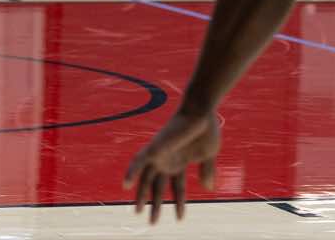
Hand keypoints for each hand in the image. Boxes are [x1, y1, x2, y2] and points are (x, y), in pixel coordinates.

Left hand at [123, 110, 220, 224]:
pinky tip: (126, 185)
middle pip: (158, 186)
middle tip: (152, 222)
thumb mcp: (208, 155)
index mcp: (180, 162)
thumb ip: (207, 171)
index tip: (180, 219)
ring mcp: (160, 155)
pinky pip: (139, 160)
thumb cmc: (206, 129)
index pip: (177, 187)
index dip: (179, 203)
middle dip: (156, 204)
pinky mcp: (154, 147)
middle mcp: (168, 160)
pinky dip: (132, 171)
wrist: (201, 112)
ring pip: (146, 178)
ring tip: (137, 212)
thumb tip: (208, 188)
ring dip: (141, 195)